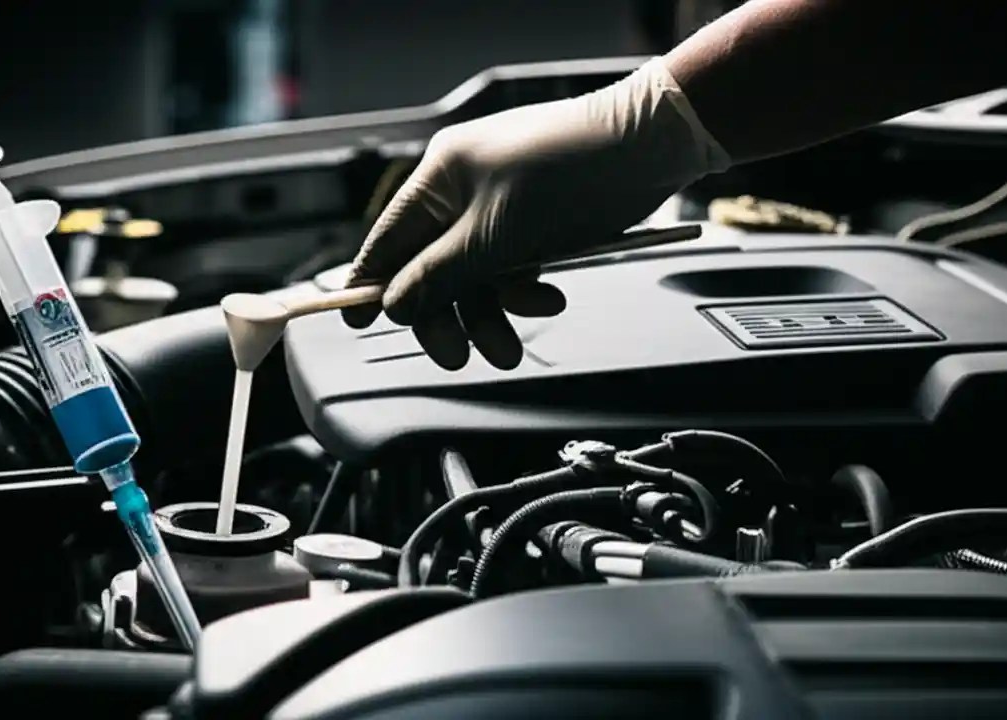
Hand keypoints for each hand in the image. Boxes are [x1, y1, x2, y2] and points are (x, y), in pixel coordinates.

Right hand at [342, 58, 728, 369]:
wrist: (650, 147)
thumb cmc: (569, 172)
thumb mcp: (496, 234)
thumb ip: (442, 274)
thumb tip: (393, 305)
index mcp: (439, 180)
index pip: (388, 239)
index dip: (371, 283)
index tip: (357, 322)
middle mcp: (461, 193)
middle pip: (431, 269)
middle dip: (448, 315)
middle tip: (460, 357)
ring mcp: (498, 208)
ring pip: (475, 277)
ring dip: (492, 315)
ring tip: (510, 349)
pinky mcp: (533, 223)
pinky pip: (510, 269)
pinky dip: (526, 290)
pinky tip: (550, 298)